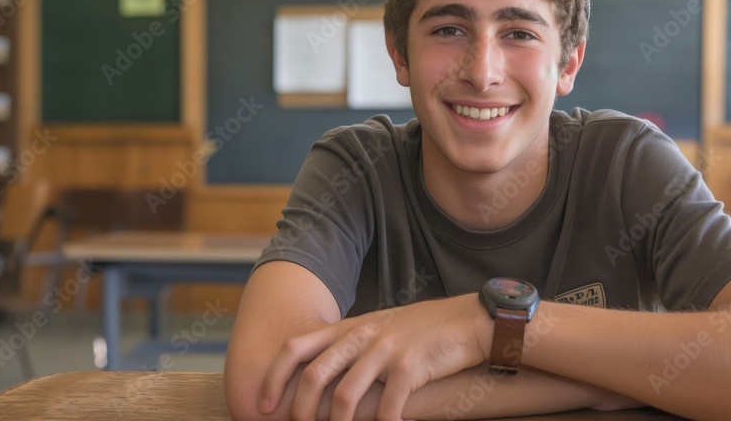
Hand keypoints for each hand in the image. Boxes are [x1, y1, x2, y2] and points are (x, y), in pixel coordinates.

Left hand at [258, 294, 489, 420]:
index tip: (263, 405)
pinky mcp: (411, 367)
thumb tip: (319, 376)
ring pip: (344, 396)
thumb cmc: (421, 332)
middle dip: (299, 409)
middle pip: (314, 374)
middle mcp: (362, 335)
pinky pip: (387, 408)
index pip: (296, 347)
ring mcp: (386, 350)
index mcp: (349, 327)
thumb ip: (350, 347)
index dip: (274, 377)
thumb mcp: (379, 330)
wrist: (467, 321)